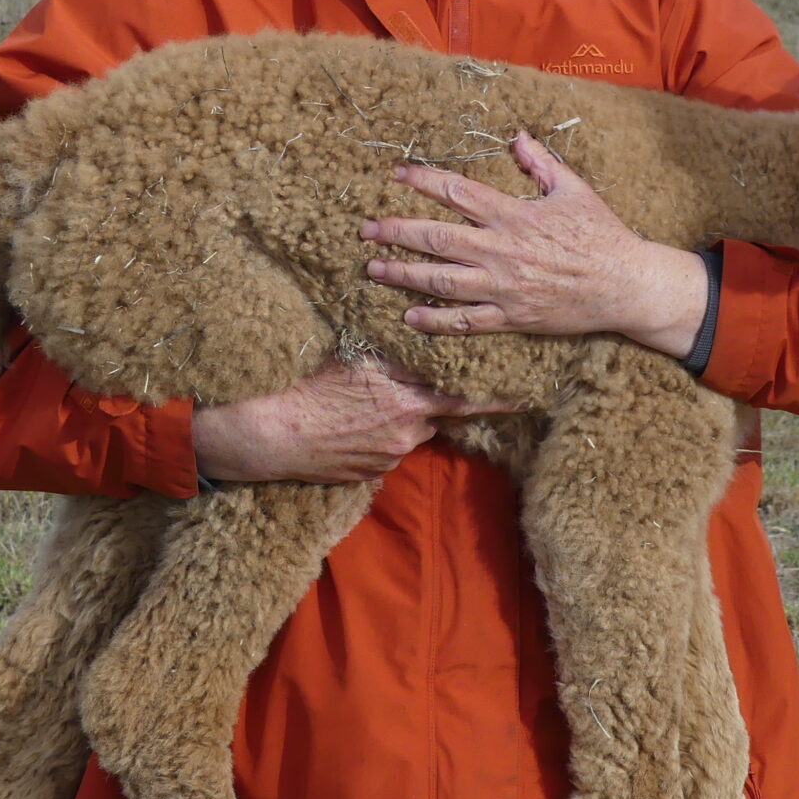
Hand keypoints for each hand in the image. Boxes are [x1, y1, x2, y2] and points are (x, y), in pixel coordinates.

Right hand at [192, 359, 515, 484]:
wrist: (272, 434)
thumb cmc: (307, 385)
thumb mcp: (352, 355)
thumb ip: (389, 348)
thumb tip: (416, 327)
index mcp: (406, 396)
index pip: (462, 393)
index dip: (493, 392)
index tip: (526, 390)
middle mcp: (406, 428)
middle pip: (442, 411)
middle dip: (450, 400)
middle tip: (475, 393)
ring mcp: (391, 453)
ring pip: (416, 428)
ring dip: (408, 414)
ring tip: (375, 403)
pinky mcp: (374, 471)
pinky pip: (392, 447)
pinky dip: (385, 433)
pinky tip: (359, 423)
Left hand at [363, 132, 708, 359]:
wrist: (625, 284)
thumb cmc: (602, 234)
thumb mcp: (574, 189)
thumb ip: (541, 163)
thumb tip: (517, 137)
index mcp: (515, 215)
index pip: (458, 193)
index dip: (423, 182)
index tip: (397, 175)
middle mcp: (502, 251)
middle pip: (437, 238)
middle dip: (397, 232)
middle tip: (367, 229)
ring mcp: (503, 288)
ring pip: (441, 281)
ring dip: (403, 274)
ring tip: (374, 268)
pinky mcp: (511, 317)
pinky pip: (465, 322)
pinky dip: (434, 321)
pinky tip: (409, 316)